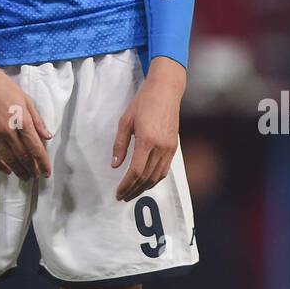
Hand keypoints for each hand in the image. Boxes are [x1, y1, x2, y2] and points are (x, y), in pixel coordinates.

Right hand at [0, 41, 52, 180]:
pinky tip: (6, 170)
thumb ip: (37, 120)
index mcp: (22, 120)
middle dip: (32, 169)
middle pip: (23, 156)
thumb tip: (48, 137)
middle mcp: (8, 130)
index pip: (35, 148)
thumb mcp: (25, 99)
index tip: (47, 172)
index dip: (43, 162)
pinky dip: (0, 166)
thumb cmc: (4, 86)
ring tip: (24, 177)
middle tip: (36, 176)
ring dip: (18, 170)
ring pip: (8, 159)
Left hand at [113, 56, 185, 201]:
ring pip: (157, 176)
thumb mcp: (125, 120)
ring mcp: (169, 148)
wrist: (166, 91)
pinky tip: (146, 182)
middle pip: (146, 177)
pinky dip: (154, 179)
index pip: (136, 171)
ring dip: (143, 188)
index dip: (126, 185)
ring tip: (132, 193)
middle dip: (133, 190)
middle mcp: (160, 147)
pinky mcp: (174, 147)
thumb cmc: (143, 102)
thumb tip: (115, 165)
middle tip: (122, 197)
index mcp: (147, 140)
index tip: (118, 192)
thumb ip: (120, 144)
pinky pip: (164, 170)